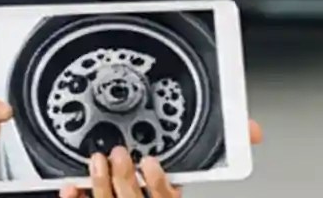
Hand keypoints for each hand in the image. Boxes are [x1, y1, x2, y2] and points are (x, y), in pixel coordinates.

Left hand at [59, 120, 262, 197]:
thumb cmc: (163, 191)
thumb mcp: (190, 177)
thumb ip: (218, 157)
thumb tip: (251, 132)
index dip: (159, 184)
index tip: (151, 163)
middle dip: (124, 179)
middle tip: (119, 155)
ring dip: (100, 183)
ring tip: (98, 161)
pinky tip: (71, 186)